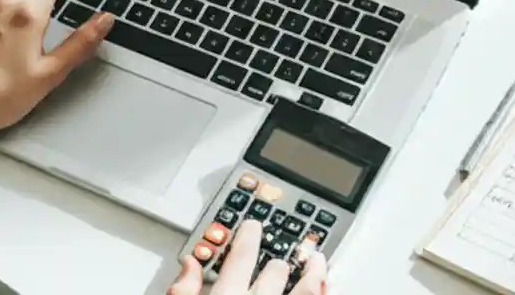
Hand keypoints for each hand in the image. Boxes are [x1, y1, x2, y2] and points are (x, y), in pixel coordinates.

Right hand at [168, 220, 327, 294]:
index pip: (242, 258)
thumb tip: (188, 264)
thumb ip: (184, 292)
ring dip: (314, 273)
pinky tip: (330, 285)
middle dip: (278, 262)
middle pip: (275, 273)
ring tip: (318, 260)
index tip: (253, 227)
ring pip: (307, 289)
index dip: (249, 237)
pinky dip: (324, 292)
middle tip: (281, 255)